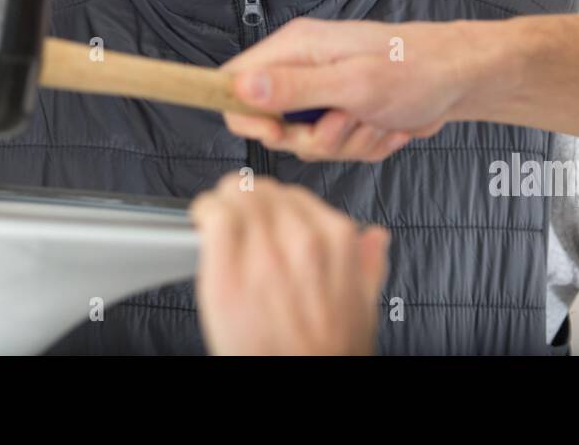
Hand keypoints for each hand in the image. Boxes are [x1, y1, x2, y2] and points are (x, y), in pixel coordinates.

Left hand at [190, 173, 388, 354]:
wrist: (301, 387)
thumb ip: (368, 265)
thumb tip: (374, 237)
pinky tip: (204, 222)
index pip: (296, 197)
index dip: (276, 208)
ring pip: (238, 195)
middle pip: (265, 191)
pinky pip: (215, 217)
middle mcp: (303, 240)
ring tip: (216, 219)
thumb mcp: (364, 308)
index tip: (266, 220)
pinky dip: (205, 212)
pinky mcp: (228, 272)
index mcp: (337, 241)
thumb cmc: (328, 354)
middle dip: (249, 202)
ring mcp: (265, 254)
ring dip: (224, 203)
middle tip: (237, 219)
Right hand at [221, 17, 487, 160]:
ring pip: (305, 143)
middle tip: (348, 121)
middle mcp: (302, 69)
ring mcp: (321, 94)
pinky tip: (387, 125)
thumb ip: (295, 88)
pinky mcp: (340, 114)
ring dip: (346, 143)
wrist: (460, 80)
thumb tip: (241, 87)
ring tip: (376, 119)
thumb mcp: (354, 83)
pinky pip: (334, 149)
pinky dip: (364, 146)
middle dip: (313, 138)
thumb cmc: (416, 69)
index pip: (233, 82)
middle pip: (270, 124)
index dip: (246, 115)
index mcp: (295, 48)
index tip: (279, 131)